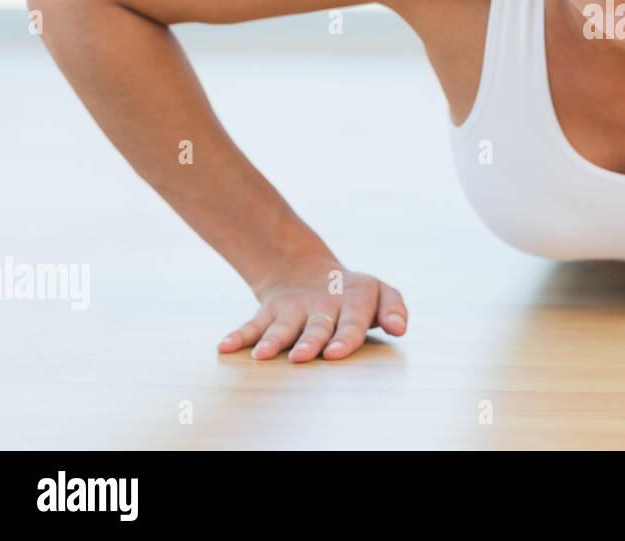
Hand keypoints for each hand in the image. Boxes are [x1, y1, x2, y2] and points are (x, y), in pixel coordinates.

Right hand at [217, 255, 408, 361]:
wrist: (306, 269)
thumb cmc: (354, 294)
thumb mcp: (380, 293)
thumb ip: (394, 309)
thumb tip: (400, 328)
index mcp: (354, 299)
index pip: (353, 319)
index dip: (345, 336)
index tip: (336, 353)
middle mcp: (323, 303)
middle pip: (318, 325)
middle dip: (311, 341)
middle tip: (305, 357)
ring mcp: (295, 308)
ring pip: (284, 326)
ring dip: (274, 341)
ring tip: (263, 355)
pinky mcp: (271, 311)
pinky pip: (253, 324)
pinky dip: (239, 336)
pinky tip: (224, 348)